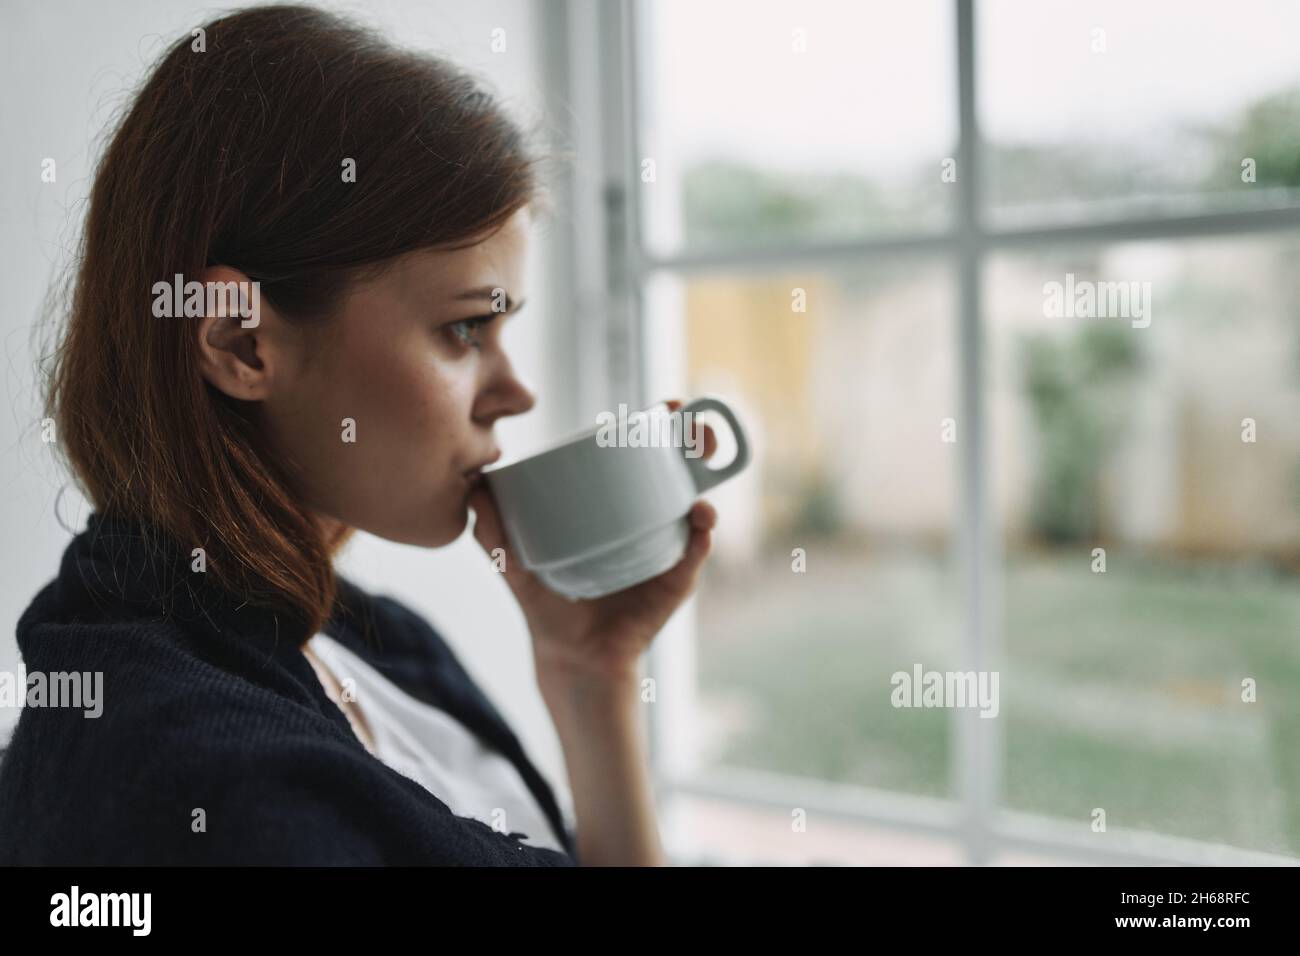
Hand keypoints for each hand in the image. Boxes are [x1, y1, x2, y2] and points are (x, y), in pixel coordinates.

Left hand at [467, 399, 717, 687]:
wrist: (570, 656)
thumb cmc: (548, 605)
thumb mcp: (516, 563)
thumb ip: (492, 530)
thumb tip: (475, 485)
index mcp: (616, 510)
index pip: (641, 460)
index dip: (657, 430)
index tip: (667, 407)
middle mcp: (647, 524)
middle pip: (678, 474)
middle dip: (694, 443)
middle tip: (694, 424)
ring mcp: (666, 551)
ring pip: (695, 505)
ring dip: (708, 476)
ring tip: (704, 456)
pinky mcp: (675, 582)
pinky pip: (695, 552)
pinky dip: (702, 534)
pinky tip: (701, 517)